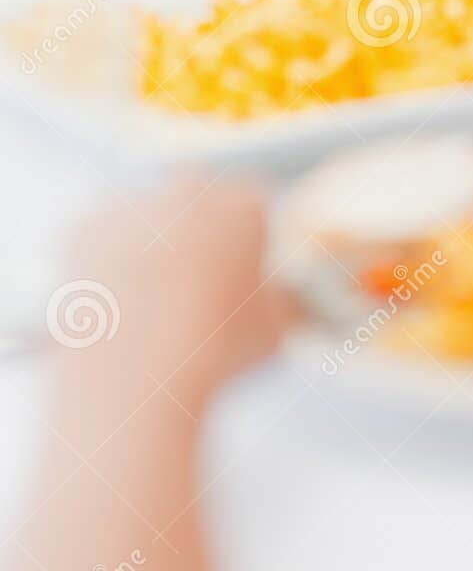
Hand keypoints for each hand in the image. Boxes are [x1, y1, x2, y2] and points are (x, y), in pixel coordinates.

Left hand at [53, 177, 291, 413]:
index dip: (252, 238)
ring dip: (154, 243)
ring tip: (153, 299)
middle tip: (198, 284)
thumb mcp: (276, 330)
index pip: (256, 204)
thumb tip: (291, 298)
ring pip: (149, 216)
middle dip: (202, 232)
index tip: (242, 266)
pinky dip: (108, 259)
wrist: (134, 380)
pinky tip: (119, 298)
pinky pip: (104, 236)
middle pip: (200, 201)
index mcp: (244, 205)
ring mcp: (134, 204)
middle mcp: (189, 191)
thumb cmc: (212, 354)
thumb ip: (288, 300)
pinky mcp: (84, 227)